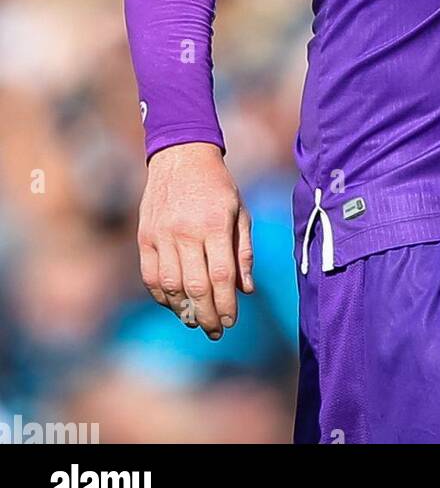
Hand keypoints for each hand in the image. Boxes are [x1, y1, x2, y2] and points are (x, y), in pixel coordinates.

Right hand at [137, 142, 253, 340]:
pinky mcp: (145, 237)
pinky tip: (175, 305)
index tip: (232, 321)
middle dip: (207, 315)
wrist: (181, 156)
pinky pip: (151, 276)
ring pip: (170, 286)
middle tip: (215, 331)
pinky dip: (162, 296)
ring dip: (183, 311)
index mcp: (214, 224)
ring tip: (196, 322)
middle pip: (195, 286)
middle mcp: (186, 231)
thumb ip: (243, 251)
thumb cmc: (217, 186)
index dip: (226, 304)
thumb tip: (247, 290)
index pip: (221, 275)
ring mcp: (161, 235)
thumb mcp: (240, 211)